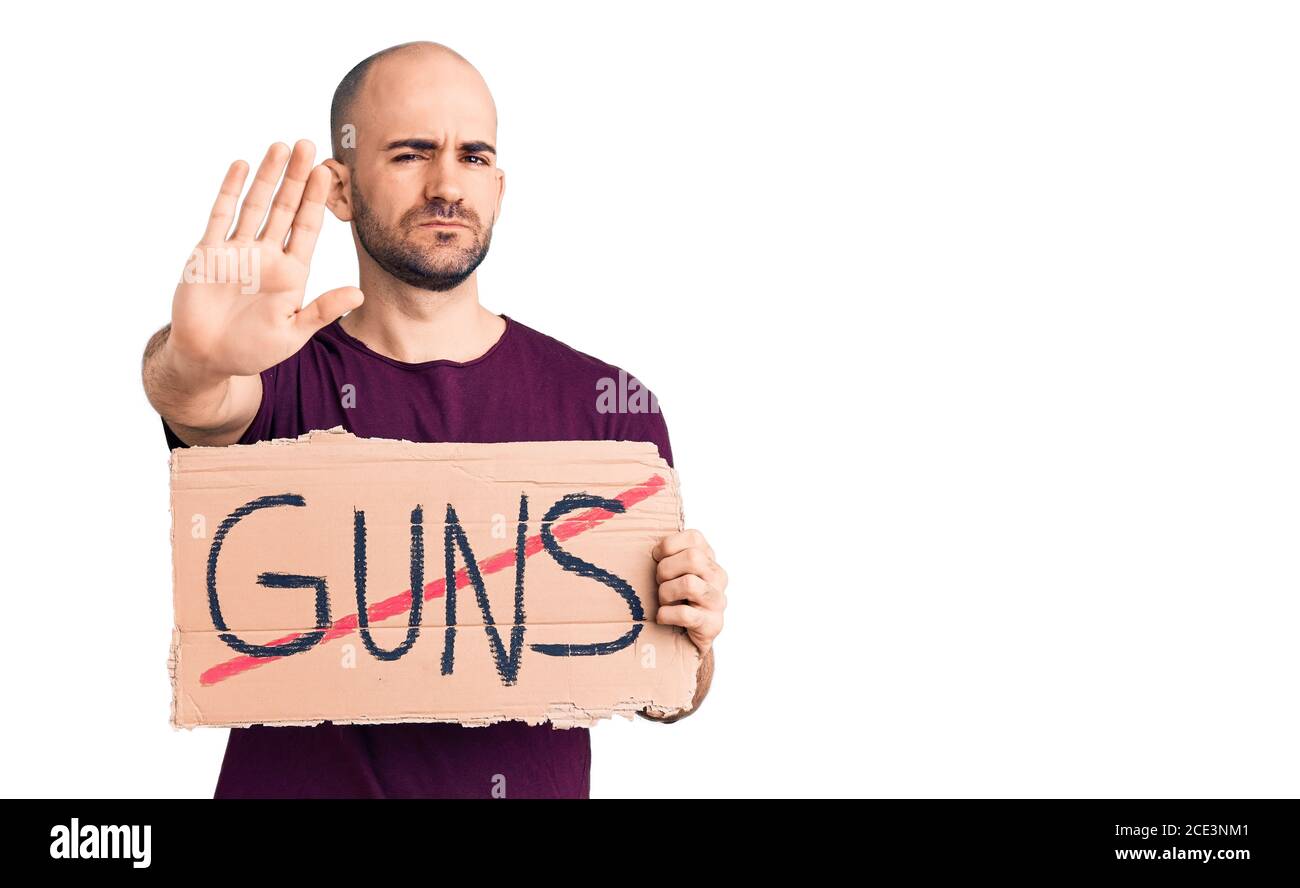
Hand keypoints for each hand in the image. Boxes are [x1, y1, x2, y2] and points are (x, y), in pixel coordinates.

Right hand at [167, 141, 362, 380]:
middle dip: (297, 177)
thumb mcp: (293, 333)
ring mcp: (238, 250)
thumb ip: (322, 310)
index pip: (307, 227)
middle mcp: (266, 255)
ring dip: (268, 176)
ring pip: (255, 204)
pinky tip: (242, 166)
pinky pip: (221, 215)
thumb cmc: (252, 349)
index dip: (317, 200)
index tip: (328, 172)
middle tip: (309, 145)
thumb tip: (359, 293)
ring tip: (281, 146)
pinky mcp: (209, 252)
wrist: (207, 358)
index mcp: (290, 272)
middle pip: (285, 207)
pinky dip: (231, 190)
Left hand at [651, 529, 727, 656]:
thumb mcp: (674, 572)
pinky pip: (685, 614)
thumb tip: (643, 543)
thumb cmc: (676, 599)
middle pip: (693, 558)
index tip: (657, 558)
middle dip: (666, 570)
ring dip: (666, 593)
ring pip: (689, 584)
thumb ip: (667, 555)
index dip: (669, 546)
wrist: (689, 639)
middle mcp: (718, 577)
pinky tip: (662, 617)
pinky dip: (667, 614)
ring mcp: (717, 600)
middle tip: (659, 582)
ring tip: (663, 601)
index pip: (694, 538)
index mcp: (709, 559)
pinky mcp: (712, 624)